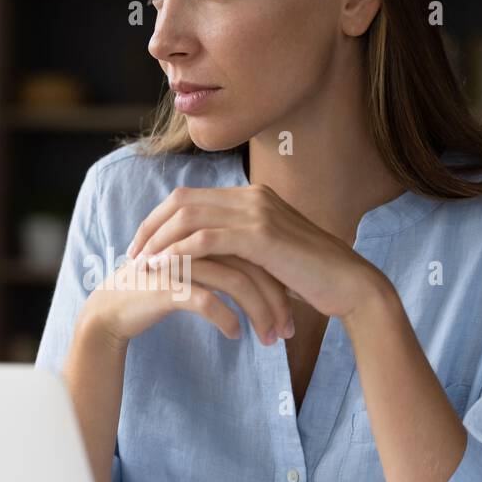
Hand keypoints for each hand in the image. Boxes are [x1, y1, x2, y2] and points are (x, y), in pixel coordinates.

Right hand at [79, 249, 294, 346]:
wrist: (112, 310)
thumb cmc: (160, 292)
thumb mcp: (198, 271)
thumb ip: (226, 262)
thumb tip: (270, 278)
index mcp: (207, 231)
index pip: (257, 249)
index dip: (280, 279)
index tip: (293, 311)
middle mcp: (196, 240)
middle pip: (252, 263)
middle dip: (276, 300)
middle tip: (288, 331)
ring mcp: (182, 260)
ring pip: (236, 282)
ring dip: (258, 314)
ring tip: (269, 340)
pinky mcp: (167, 285)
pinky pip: (208, 301)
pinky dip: (227, 319)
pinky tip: (235, 335)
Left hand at [126, 184, 372, 318]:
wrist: (349, 285)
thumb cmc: (312, 277)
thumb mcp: (270, 256)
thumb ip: (242, 248)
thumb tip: (211, 259)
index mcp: (252, 196)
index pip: (191, 197)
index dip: (159, 220)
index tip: (142, 245)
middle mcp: (252, 196)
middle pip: (182, 201)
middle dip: (150, 228)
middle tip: (131, 255)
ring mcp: (258, 213)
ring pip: (190, 217)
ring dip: (159, 241)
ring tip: (141, 266)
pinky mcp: (262, 236)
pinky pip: (207, 239)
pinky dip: (180, 252)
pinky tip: (163, 269)